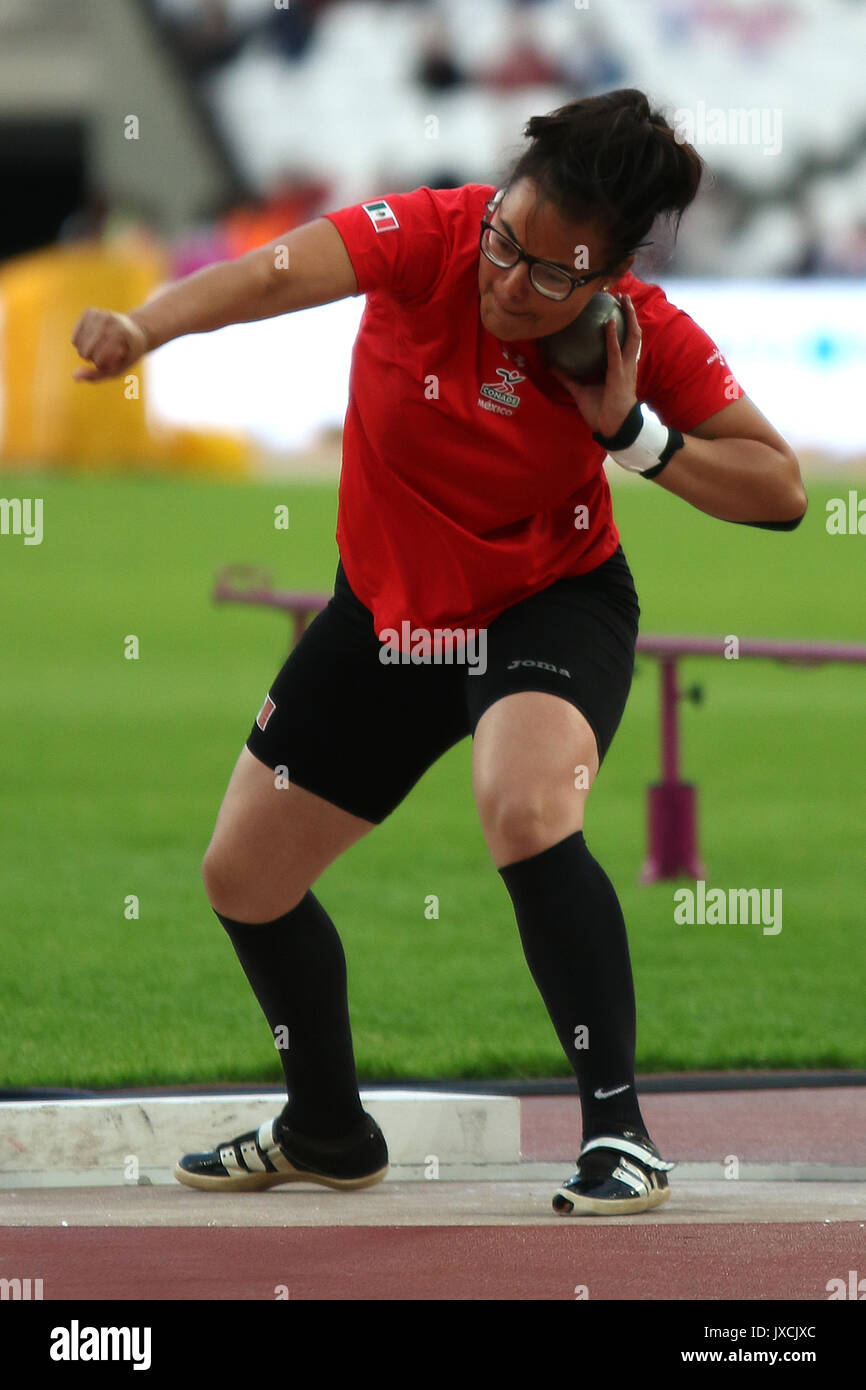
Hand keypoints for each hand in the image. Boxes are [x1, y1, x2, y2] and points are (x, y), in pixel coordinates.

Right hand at [71, 309, 150, 381]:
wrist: (137, 331)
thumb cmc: (128, 355)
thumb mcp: (117, 370)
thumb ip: (96, 376)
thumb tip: (74, 376)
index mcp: (119, 332)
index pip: (97, 359)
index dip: (104, 366)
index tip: (117, 359)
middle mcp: (107, 319)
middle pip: (84, 353)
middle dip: (94, 359)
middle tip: (110, 354)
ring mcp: (98, 313)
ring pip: (77, 346)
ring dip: (89, 353)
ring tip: (104, 347)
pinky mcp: (88, 312)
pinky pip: (74, 339)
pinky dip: (82, 345)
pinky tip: (95, 341)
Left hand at [553, 294, 641, 436]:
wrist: (612, 428)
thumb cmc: (601, 411)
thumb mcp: (581, 390)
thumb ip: (568, 378)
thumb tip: (552, 366)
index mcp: (620, 366)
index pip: (624, 340)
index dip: (623, 324)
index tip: (616, 307)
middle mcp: (626, 364)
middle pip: (633, 333)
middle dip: (630, 313)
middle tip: (622, 295)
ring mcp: (625, 368)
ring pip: (632, 337)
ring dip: (629, 317)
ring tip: (623, 300)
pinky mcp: (618, 374)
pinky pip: (615, 351)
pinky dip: (613, 336)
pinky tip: (609, 321)